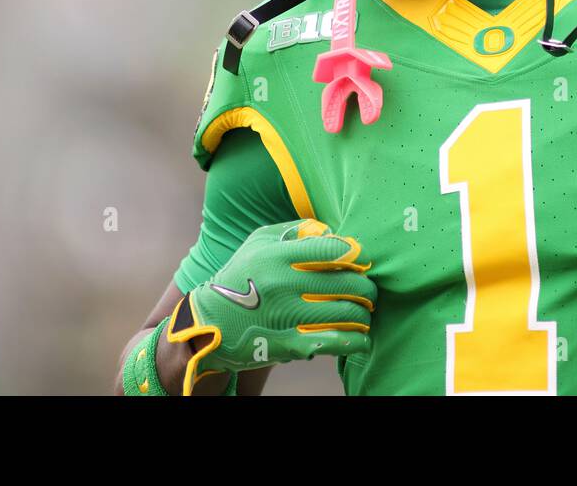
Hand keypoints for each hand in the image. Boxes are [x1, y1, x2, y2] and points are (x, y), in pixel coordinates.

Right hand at [167, 219, 375, 393]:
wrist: (207, 324)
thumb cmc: (240, 276)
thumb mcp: (258, 242)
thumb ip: (295, 229)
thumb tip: (330, 231)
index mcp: (277, 255)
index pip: (333, 249)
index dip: (356, 255)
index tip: (360, 261)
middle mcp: (283, 284)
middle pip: (346, 283)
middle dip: (367, 287)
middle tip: (369, 290)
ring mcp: (286, 316)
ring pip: (346, 313)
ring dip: (364, 313)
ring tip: (365, 312)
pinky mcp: (289, 345)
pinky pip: (335, 342)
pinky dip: (356, 340)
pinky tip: (361, 337)